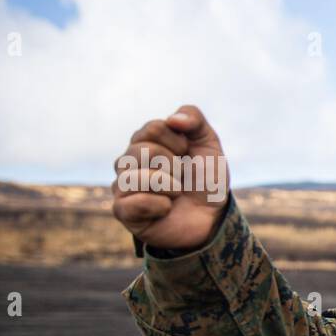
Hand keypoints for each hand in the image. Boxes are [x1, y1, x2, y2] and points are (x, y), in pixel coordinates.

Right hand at [111, 105, 229, 250]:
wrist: (212, 216)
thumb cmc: (205, 180)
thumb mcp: (208, 144)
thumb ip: (194, 119)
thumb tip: (173, 119)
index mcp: (144, 142)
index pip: (152, 129)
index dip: (177, 142)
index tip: (187, 154)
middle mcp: (128, 162)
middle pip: (142, 151)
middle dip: (173, 166)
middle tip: (182, 178)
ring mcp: (123, 186)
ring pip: (132, 177)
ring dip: (168, 186)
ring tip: (177, 193)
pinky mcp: (123, 212)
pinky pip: (130, 203)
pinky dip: (158, 205)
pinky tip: (167, 208)